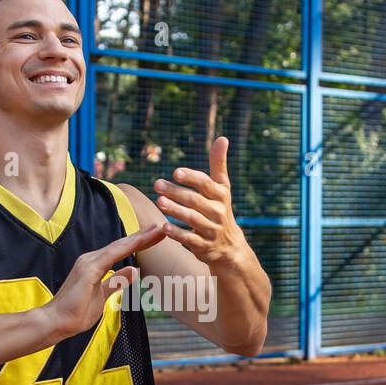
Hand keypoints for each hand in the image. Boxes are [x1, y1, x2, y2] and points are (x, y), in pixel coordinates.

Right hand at [45, 223, 164, 339]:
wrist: (55, 322)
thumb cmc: (75, 313)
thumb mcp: (102, 297)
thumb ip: (116, 282)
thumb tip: (133, 270)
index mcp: (94, 265)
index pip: (121, 251)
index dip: (140, 242)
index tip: (156, 236)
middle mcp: (91, 259)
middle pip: (122, 245)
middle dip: (144, 236)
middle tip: (164, 227)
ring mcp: (89, 262)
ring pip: (120, 246)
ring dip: (140, 238)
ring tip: (159, 230)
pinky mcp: (88, 269)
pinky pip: (112, 255)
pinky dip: (128, 247)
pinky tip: (141, 241)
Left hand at [153, 137, 244, 266]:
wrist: (229, 246)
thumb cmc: (219, 210)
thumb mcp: (222, 188)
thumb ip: (218, 164)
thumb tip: (222, 138)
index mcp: (221, 196)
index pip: (206, 184)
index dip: (192, 178)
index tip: (176, 172)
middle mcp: (218, 212)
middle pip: (196, 201)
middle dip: (176, 192)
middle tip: (157, 184)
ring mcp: (212, 230)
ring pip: (193, 219)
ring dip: (176, 211)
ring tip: (160, 202)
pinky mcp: (204, 246)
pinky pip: (190, 239)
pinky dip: (178, 233)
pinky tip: (164, 227)